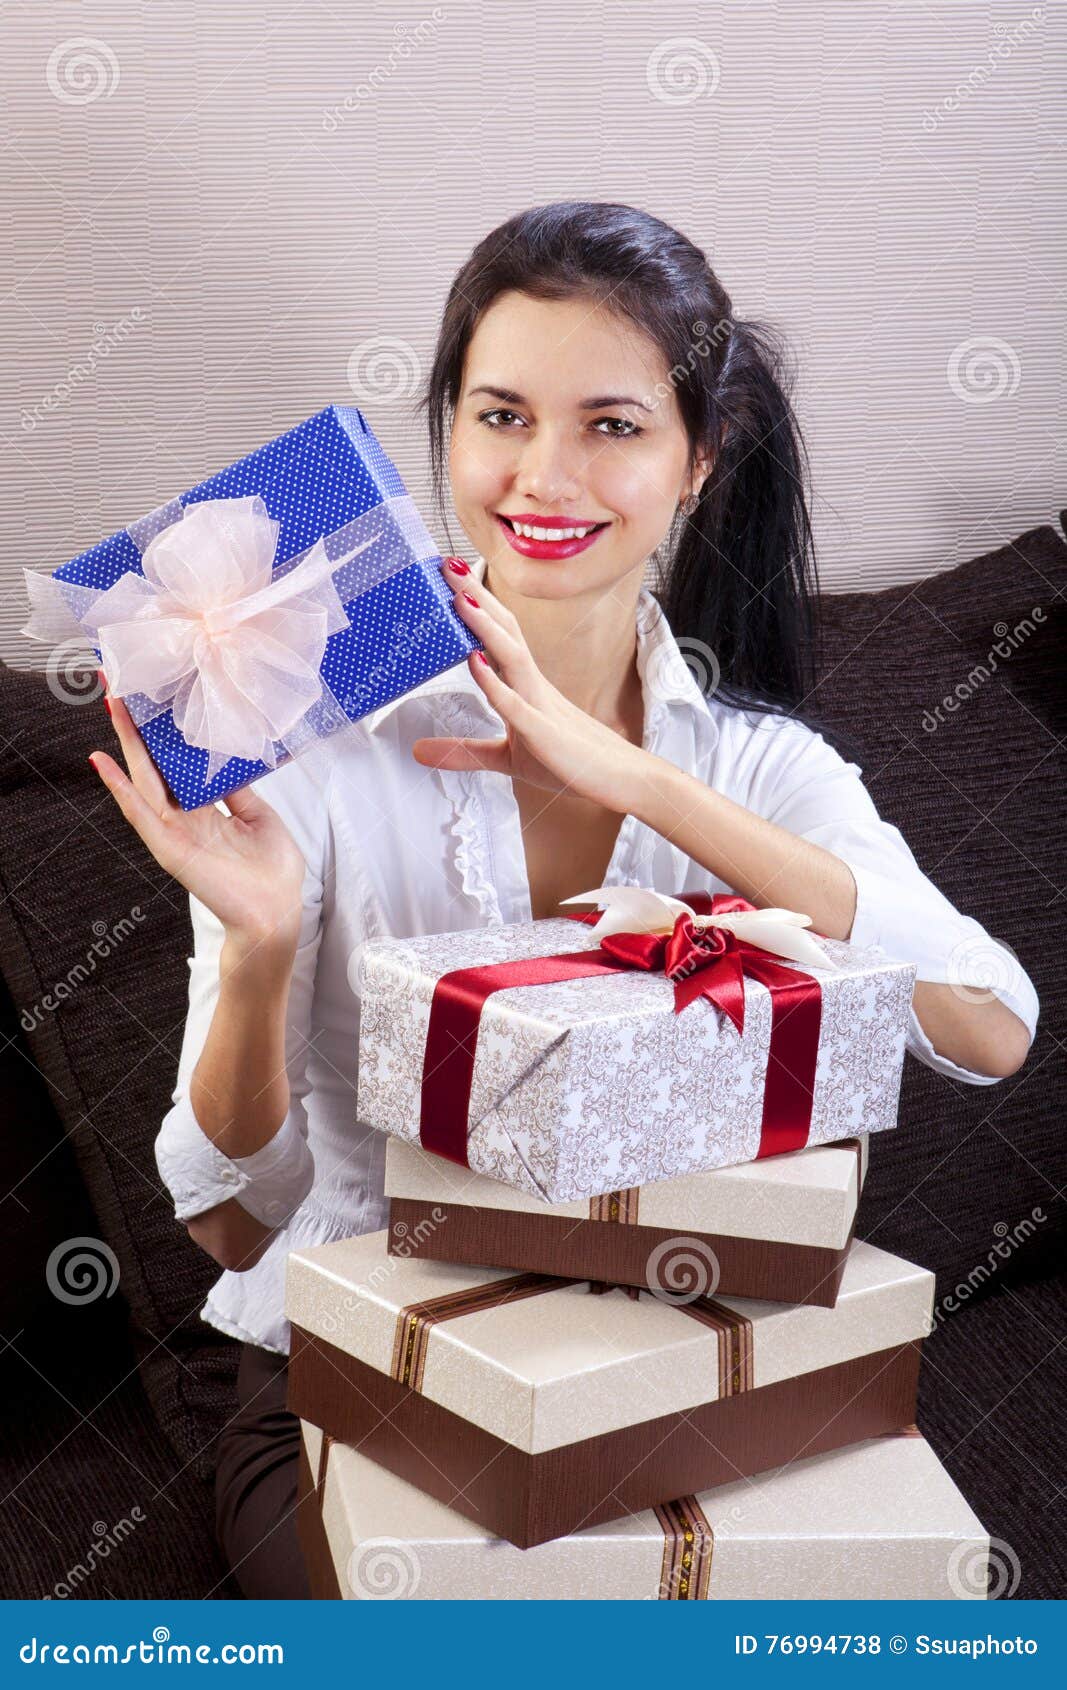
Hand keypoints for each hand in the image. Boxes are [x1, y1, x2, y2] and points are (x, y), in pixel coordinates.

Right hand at [89, 676, 306, 952]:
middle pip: (152, 764)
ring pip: (142, 778)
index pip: (174, 764)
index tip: (154, 699)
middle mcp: (183, 817)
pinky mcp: (170, 848)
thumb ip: (236, 790)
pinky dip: (119, 788)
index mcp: (204, 809)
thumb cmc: (272, 872)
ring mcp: (173, 832)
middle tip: (120, 686)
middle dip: (135, 726)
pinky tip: (103, 763)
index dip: (162, 733)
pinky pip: (140, 813)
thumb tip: (225, 759)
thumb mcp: (259, 817)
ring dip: (124, 742)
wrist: (277, 912)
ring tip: (112, 705)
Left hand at [411, 558, 651, 812]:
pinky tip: (475, 661)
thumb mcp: (506, 759)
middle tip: (446, 564)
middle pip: (504, 631)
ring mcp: (540, 706)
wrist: (620, 780)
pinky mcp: (544, 733)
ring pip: (512, 656)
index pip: (497, 636)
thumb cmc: (568, 762)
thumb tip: (417, 750)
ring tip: (458, 597)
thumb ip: (464, 752)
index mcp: (525, 686)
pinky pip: (515, 704)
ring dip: (484, 626)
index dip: (474, 605)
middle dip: (476, 597)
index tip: (449, 577)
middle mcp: (533, 686)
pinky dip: (494, 682)